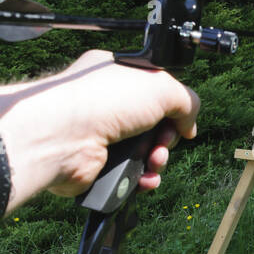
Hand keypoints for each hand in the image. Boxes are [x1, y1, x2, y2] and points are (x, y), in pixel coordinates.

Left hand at [34, 50, 200, 197]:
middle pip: (153, 125)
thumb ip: (186, 101)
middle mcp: (106, 104)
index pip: (154, 91)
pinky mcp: (97, 165)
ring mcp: (100, 136)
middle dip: (167, 138)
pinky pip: (130, 176)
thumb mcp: (161, 85)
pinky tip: (145, 178)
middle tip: (163, 141)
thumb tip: (189, 125)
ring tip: (154, 160)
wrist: (63, 136)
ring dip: (157, 160)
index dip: (171, 107)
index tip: (180, 119)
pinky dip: (143, 179)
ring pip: (143, 153)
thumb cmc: (102, 101)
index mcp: (116, 75)